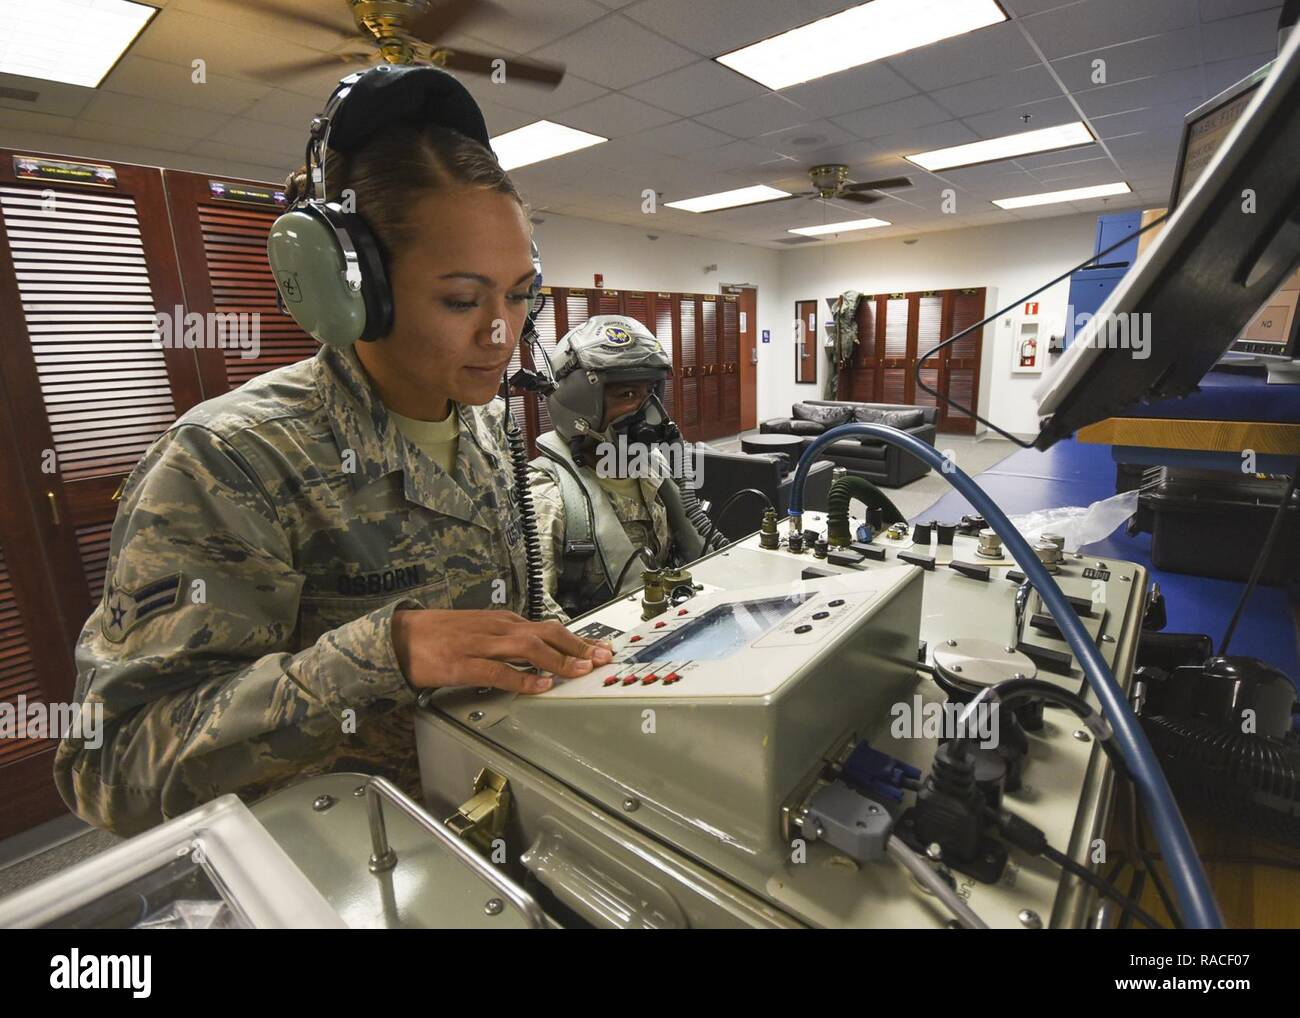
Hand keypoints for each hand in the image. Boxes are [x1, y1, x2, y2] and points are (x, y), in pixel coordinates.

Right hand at [392, 609, 612, 693]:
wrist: (398, 636)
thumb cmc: (437, 635)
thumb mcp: (478, 630)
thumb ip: (506, 640)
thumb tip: (536, 652)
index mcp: (501, 621)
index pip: (547, 628)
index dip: (576, 641)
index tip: (598, 650)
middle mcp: (496, 628)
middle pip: (546, 633)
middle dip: (577, 648)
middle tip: (601, 659)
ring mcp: (480, 644)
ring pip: (528, 648)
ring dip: (559, 661)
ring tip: (580, 671)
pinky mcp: (463, 664)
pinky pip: (499, 671)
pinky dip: (523, 678)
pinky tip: (540, 685)